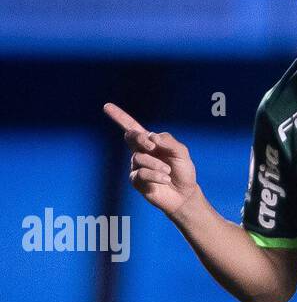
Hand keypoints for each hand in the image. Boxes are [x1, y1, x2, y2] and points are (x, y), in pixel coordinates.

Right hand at [103, 103, 198, 217]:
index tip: (106, 106)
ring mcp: (137, 166)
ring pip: (139, 158)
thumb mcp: (181, 153)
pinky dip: (155, 175)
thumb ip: (169, 141)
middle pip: (131, 137)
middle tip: (153, 146)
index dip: (119, 117)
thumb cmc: (183, 171)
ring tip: (168, 171)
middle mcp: (141, 152)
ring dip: (156, 164)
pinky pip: (141, 174)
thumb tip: (151, 136)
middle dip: (140, 139)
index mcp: (150, 142)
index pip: (132, 127)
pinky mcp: (137, 181)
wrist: (185, 194)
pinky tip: (165, 179)